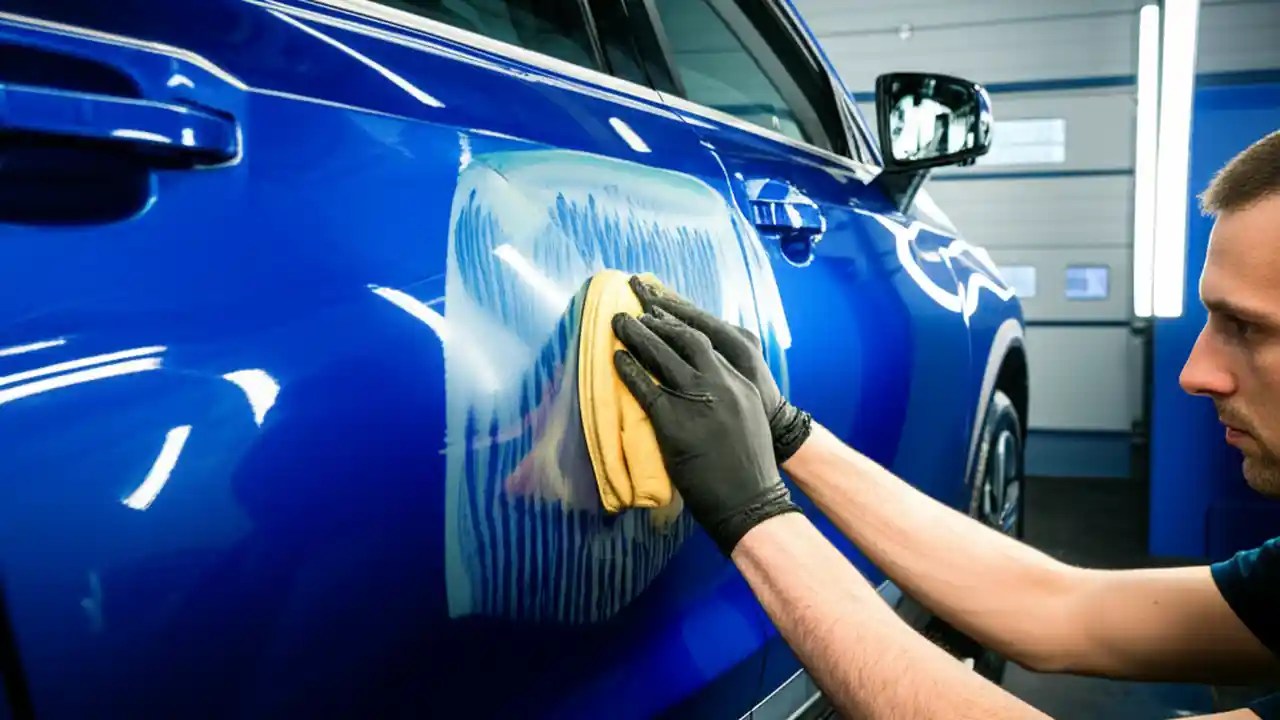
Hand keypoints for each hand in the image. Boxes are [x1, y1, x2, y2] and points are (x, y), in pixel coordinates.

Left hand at [612, 312, 799, 554]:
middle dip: (658, 320)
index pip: (710, 339)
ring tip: (618, 322)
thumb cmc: (749, 464)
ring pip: (662, 356)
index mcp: (741, 380)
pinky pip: (645, 387)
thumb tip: (704, 381)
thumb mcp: (747, 415)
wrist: (750, 499)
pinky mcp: (674, 421)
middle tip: (637, 309)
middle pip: (685, 339)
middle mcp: (722, 382)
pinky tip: (615, 358)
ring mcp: (698, 400)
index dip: (683, 322)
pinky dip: (628, 370)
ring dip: (637, 336)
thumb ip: (730, 393)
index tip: (665, 311)